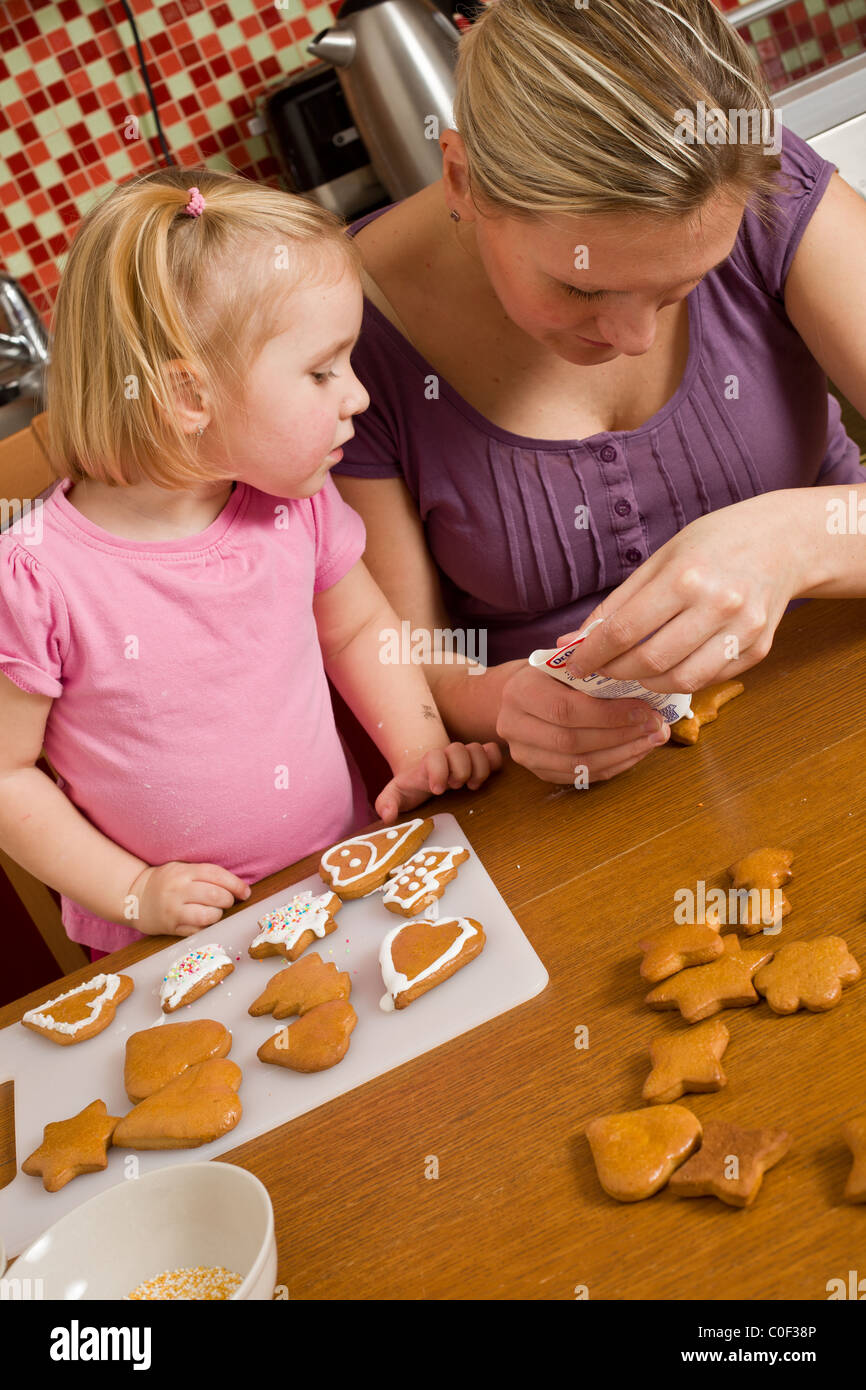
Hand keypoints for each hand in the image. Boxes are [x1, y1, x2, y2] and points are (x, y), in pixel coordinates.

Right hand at [126, 861, 250, 935]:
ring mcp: (174, 910)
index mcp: (183, 872)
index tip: (245, 892)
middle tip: (228, 901)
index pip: (216, 875)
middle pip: (216, 895)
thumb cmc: (166, 882)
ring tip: (215, 911)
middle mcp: (178, 890)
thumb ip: (205, 874)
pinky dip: (206, 927)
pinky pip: (198, 930)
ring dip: (218, 914)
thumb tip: (238, 886)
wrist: (134, 897)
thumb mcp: (182, 868)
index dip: (236, 884)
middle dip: (229, 900)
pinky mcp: (171, 927)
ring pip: (208, 915)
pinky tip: (204, 921)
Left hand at [375, 741, 502, 820]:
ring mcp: (465, 756)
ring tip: (472, 787)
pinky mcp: (480, 760)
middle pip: (459, 749)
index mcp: (427, 763)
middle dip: (460, 770)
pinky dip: (494, 762)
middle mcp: (447, 755)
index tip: (438, 790)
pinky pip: (493, 751)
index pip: (434, 756)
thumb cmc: (411, 788)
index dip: (438, 771)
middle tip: (456, 787)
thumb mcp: (395, 796)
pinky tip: (486, 779)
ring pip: (478, 749)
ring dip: (479, 769)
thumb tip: (388, 816)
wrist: (424, 777)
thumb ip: (386, 803)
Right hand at [496, 662, 668, 785]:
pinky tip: (637, 751)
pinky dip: (614, 766)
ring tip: (653, 740)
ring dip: (622, 754)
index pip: (565, 709)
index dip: (607, 714)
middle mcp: (514, 726)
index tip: (643, 709)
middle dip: (620, 736)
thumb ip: (590, 652)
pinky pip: (581, 776)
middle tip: (655, 726)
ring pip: (578, 765)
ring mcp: (524, 754)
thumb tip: (624, 653)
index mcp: (520, 691)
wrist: (520, 696)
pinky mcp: (539, 772)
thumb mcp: (565, 656)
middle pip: (571, 741)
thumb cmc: (551, 673)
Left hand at [558, 494, 804, 691]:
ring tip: (629, 673)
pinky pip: (709, 679)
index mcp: (686, 577)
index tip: (573, 664)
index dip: (592, 653)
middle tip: (598, 671)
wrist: (782, 541)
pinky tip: (665, 668)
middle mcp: (718, 605)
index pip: (625, 630)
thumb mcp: (661, 560)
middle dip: (614, 672)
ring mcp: (743, 631)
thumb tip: (574, 640)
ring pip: (681, 681)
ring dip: (645, 684)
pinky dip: (680, 680)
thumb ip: (619, 603)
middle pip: (650, 661)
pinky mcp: (759, 649)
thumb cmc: (714, 543)